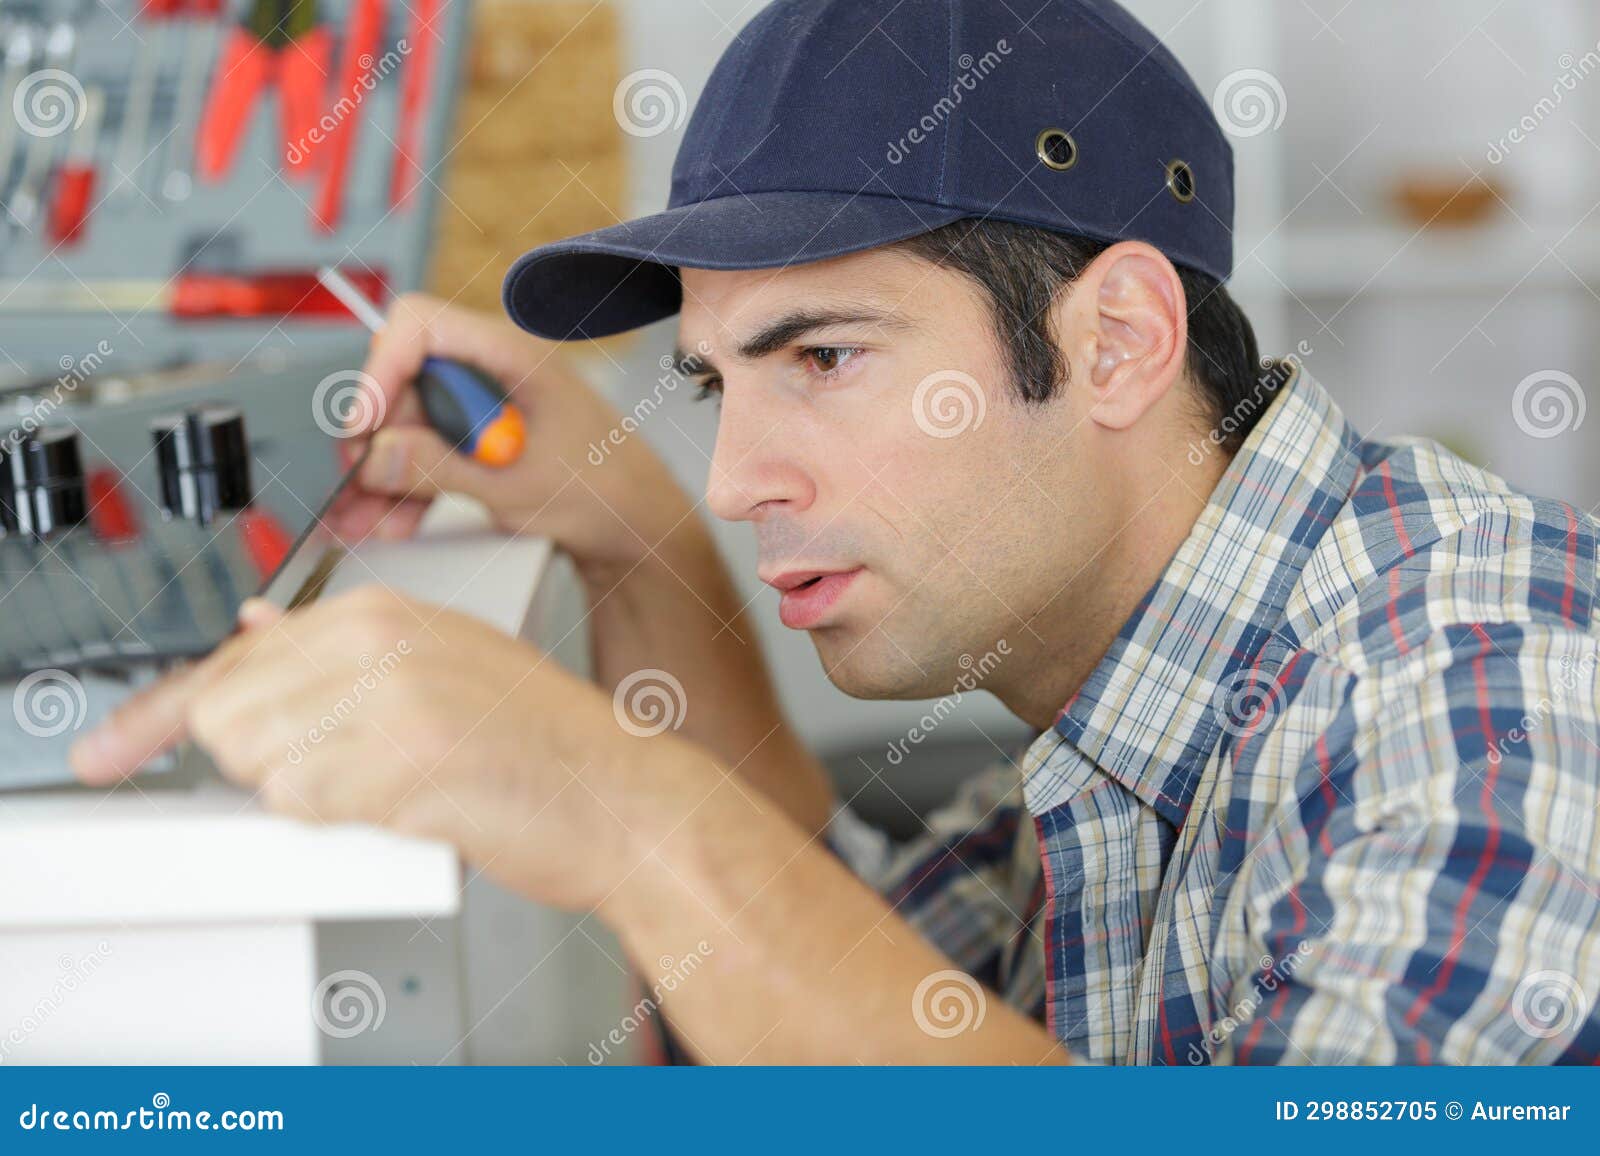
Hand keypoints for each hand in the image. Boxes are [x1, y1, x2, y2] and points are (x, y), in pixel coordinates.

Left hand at [69, 588, 694, 911]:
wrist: (626, 796)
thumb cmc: (547, 744)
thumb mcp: (446, 665)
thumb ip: (341, 650)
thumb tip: (255, 626)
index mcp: (385, 611)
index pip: (234, 658)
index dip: (168, 712)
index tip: (118, 742)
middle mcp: (380, 641)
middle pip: (226, 711)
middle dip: (259, 759)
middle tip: (335, 780)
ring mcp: (389, 699)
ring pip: (257, 762)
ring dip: (306, 793)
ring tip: (392, 786)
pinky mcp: (400, 762)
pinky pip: (304, 804)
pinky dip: (340, 820)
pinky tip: (409, 803)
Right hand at [326, 295, 696, 581]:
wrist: (644, 530)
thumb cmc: (607, 496)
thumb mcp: (515, 488)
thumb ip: (441, 468)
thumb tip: (375, 454)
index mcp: (512, 356)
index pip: (420, 326)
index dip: (381, 369)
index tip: (364, 425)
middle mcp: (494, 371)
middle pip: (404, 381)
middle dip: (375, 438)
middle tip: (357, 487)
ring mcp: (488, 405)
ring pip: (409, 423)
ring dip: (384, 471)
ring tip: (365, 521)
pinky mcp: (485, 439)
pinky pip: (429, 450)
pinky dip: (408, 483)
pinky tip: (394, 520)